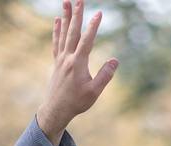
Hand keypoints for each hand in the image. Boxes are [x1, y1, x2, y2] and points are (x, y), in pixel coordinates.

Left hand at [36, 0, 118, 145]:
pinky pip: (57, 42)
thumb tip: (115, 61)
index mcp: (78, 64)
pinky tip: (58, 20)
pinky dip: (57, 30)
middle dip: (77, 14)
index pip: (87, 41)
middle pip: (73, 32)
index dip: (93, 27)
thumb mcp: (94, 92)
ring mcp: (60, 59)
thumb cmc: (76, 103)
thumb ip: (105, 76)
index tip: (99, 13)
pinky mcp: (57, 62)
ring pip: (63, 34)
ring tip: (66, 2)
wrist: (56, 110)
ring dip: (66, 17)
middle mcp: (67, 58)